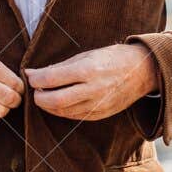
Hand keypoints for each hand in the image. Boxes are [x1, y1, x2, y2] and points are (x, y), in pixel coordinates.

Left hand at [25, 45, 158, 120]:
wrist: (143, 71)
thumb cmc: (113, 58)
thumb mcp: (88, 54)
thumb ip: (62, 66)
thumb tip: (36, 74)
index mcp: (88, 70)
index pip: (51, 79)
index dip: (35, 79)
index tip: (29, 76)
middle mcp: (93, 90)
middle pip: (54, 101)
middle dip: (38, 97)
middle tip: (34, 90)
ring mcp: (98, 105)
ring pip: (63, 112)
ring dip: (48, 106)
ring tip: (44, 96)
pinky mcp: (101, 114)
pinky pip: (74, 116)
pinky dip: (62, 111)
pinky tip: (58, 103)